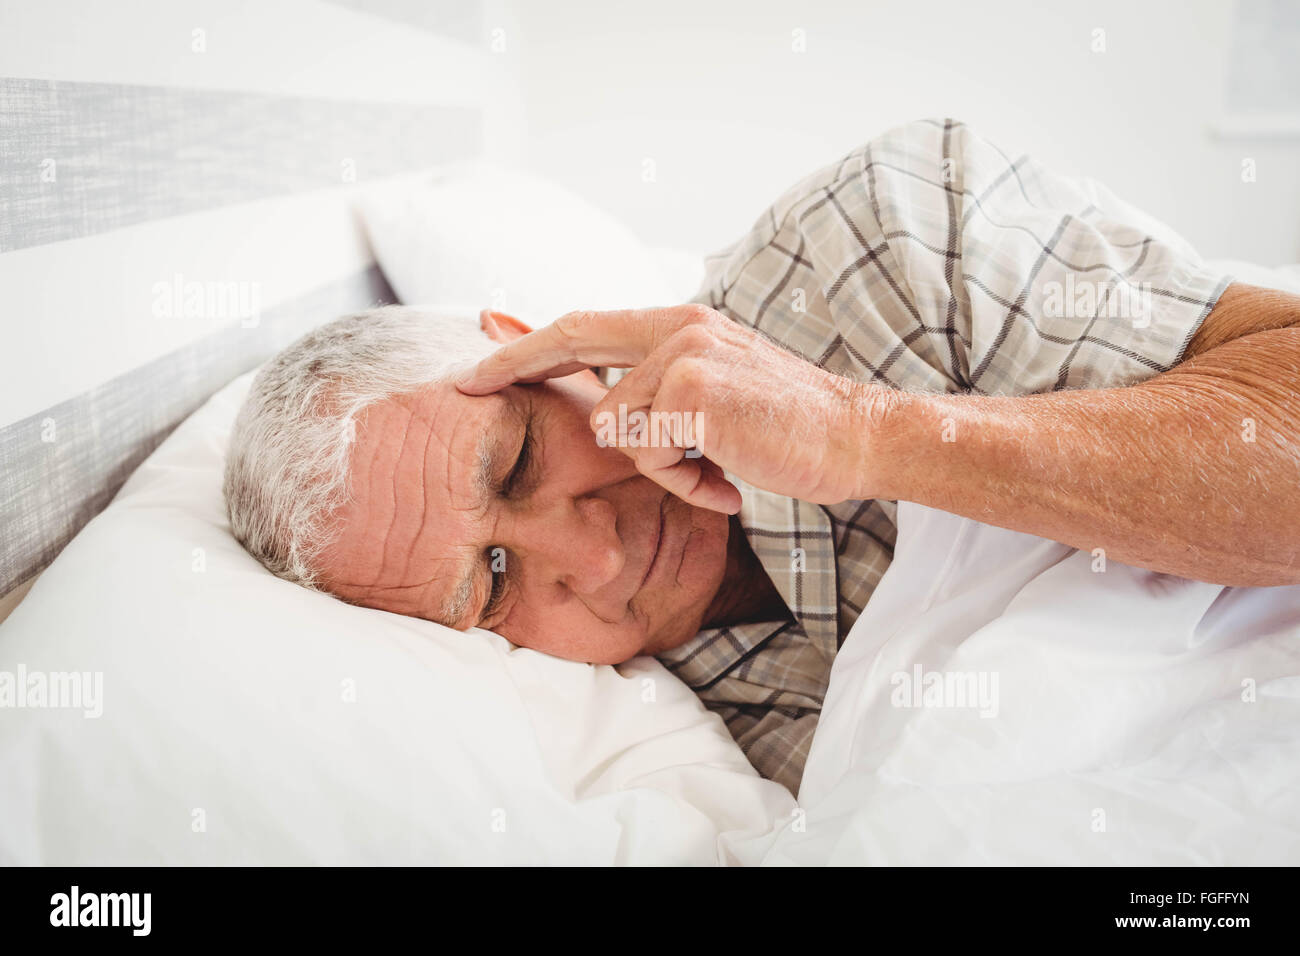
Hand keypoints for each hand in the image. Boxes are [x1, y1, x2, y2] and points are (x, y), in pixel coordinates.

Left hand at [455, 305, 895, 512]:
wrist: (853, 439)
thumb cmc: (783, 427)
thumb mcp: (712, 394)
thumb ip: (656, 388)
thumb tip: (598, 403)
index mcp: (680, 323)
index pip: (586, 322)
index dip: (528, 338)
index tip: (480, 349)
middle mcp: (679, 327)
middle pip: (573, 340)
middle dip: (511, 363)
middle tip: (463, 382)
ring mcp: (686, 354)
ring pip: (614, 425)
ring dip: (657, 468)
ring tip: (710, 472)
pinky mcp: (696, 392)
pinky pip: (648, 454)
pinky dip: (681, 484)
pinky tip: (725, 482)